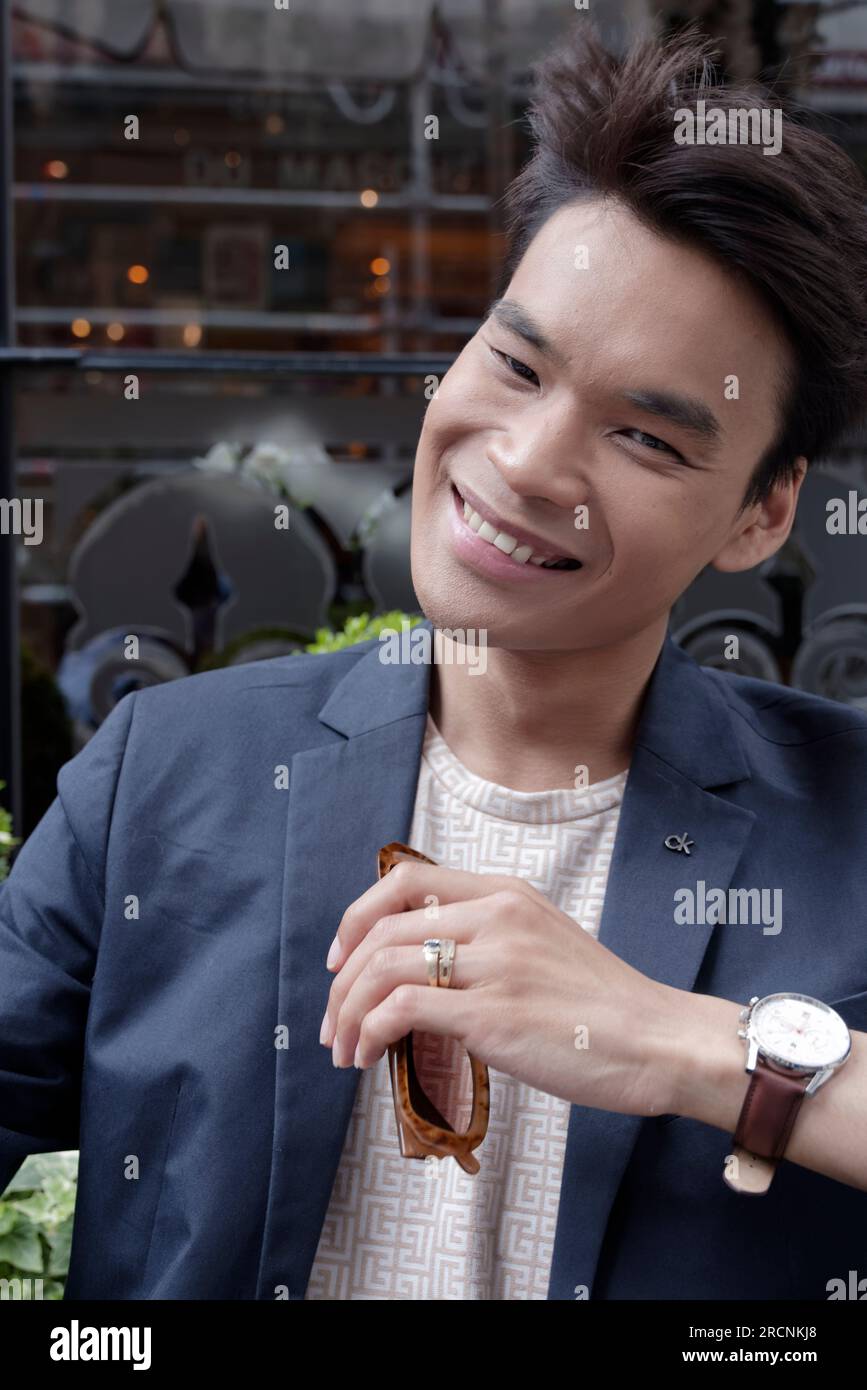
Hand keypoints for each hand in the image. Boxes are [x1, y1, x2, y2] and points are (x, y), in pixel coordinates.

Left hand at [320, 859, 685, 1116]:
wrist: (659, 1040)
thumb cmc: (603, 1006)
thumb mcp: (543, 943)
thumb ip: (488, 942)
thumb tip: (422, 978)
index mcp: (506, 893)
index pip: (404, 880)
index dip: (356, 917)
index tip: (341, 959)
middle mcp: (496, 915)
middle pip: (381, 929)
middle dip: (341, 979)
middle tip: (332, 1020)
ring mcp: (495, 962)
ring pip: (383, 968)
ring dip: (348, 1012)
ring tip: (344, 1049)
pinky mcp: (493, 1012)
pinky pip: (402, 1010)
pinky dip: (370, 1033)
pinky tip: (371, 1058)